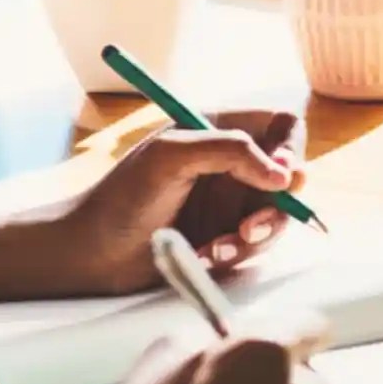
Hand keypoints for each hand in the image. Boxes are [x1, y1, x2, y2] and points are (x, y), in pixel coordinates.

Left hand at [67, 110, 306, 293]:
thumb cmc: (121, 197)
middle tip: (251, 227)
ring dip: (254, 237)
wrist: (91, 252)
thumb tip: (283, 176)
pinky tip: (203, 257)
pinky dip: (234, 253)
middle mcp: (230, 162)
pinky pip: (255, 244)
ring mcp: (230, 200)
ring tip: (215, 249)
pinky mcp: (225, 234)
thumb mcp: (172, 157)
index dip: (291, 149)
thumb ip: (231, 151)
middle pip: (289, 176)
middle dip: (277, 207)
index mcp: (218, 128)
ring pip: (276, 216)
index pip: (282, 126)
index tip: (280, 177)